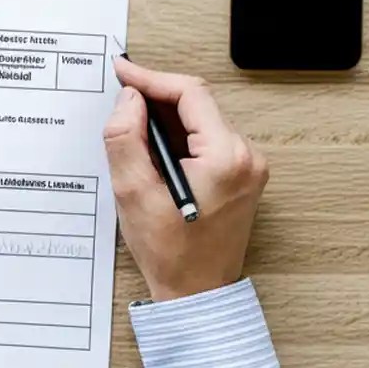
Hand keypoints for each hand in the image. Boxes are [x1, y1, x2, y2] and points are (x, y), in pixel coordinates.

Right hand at [104, 59, 268, 300]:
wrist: (197, 294)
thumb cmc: (170, 253)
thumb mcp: (134, 193)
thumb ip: (126, 138)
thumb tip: (130, 99)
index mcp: (226, 156)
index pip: (189, 93)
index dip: (151, 79)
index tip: (122, 73)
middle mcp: (246, 156)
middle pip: (197, 104)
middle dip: (156, 98)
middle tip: (119, 100)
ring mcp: (248, 166)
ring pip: (201, 121)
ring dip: (166, 119)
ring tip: (131, 129)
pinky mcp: (241, 176)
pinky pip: (207, 140)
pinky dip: (179, 137)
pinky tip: (153, 149)